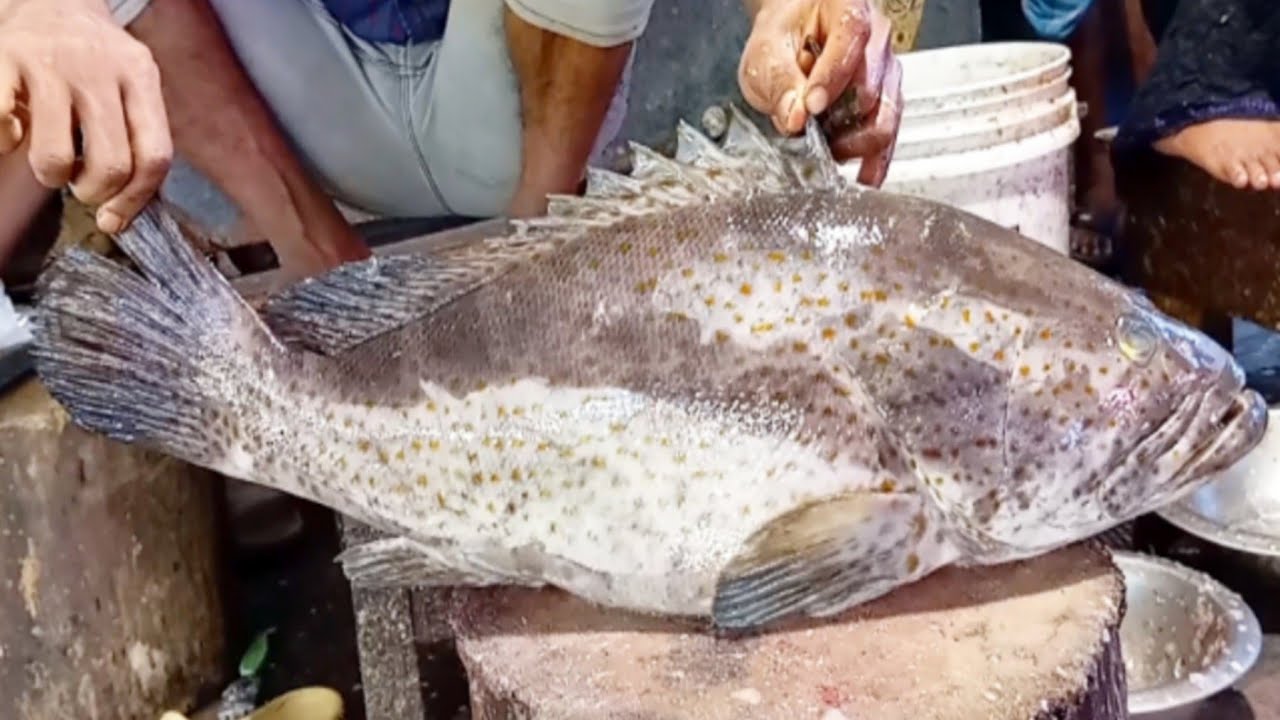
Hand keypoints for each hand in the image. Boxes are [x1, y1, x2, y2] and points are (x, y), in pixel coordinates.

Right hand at [0, 0, 172, 232]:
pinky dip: (4, 143)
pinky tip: (13, 129)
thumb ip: (136, 138)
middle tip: (80, 182)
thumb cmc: (94, 61)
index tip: (114, 218)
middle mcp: (99, 69)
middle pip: (111, 164)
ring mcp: (49, 63)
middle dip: (94, 191)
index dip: (136, 199)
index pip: (154, 156)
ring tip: (51, 160)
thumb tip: (118, 218)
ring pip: (54, 157)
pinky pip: (2, 127)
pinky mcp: (4, 58)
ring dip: (50, 176)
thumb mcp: (130, 85)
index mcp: (140, 77)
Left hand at [738, 0, 902, 185]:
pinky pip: (890, 131)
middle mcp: (876, 39)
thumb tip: (794, 118)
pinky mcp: (887, 99)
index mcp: (848, 9)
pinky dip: (875, 157)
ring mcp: (886, 71)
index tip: (810, 107)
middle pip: (872, 87)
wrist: (794, 36)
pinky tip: (865, 176)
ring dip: (856, 143)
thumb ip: (779, 82)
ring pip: (886, 115)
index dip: (831, 78)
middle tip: (812, 134)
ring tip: (830, 154)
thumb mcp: (767, 52)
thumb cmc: (784, 36)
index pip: (850, 41)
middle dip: (841, 120)